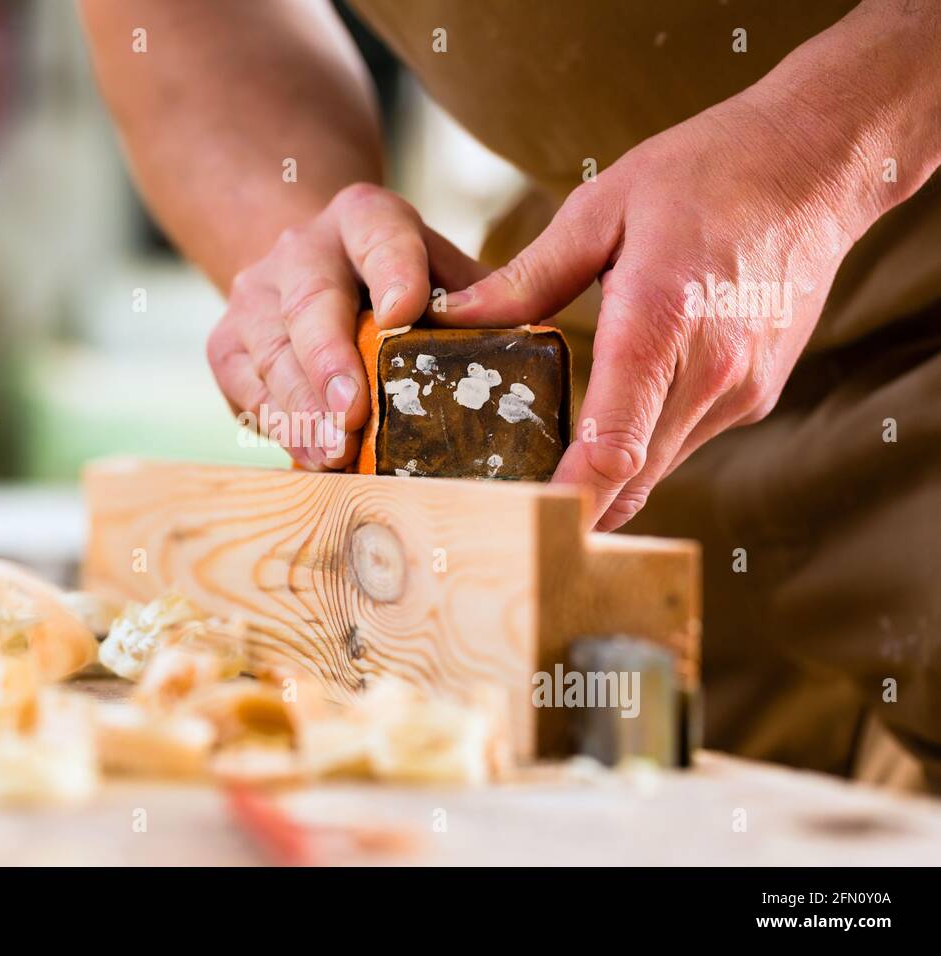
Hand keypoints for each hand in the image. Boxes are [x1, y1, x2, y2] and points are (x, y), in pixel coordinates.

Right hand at [207, 183, 486, 468]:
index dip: (394, 272)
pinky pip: (243, 383)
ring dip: (301, 408)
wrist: (312, 273)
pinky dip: (276, 423)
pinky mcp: (226, 340)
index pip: (381, 235)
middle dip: (330, 361)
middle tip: (354, 415)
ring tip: (334, 453)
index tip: (404, 313)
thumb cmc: (403, 289)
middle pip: (311, 301)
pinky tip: (308, 454)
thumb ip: (482, 305)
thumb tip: (529, 353)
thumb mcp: (448, 278)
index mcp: (366, 218)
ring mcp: (256, 293)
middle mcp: (302, 248)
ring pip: (270, 350)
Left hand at [440, 88, 872, 529]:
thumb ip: (529, 276)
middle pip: (632, 478)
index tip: (516, 525)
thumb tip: (456, 316)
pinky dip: (642, 446)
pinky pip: (684, 441)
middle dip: (571, 507)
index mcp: (661, 320)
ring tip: (542, 476)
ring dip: (607, 480)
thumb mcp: (603, 207)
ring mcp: (741, 390)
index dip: (565, 498)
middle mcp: (710, 371)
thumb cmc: (707, 172)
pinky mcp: (757, 395)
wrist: (818, 164)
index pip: (612, 445)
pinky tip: (607, 424)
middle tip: (505, 518)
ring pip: (658, 468)